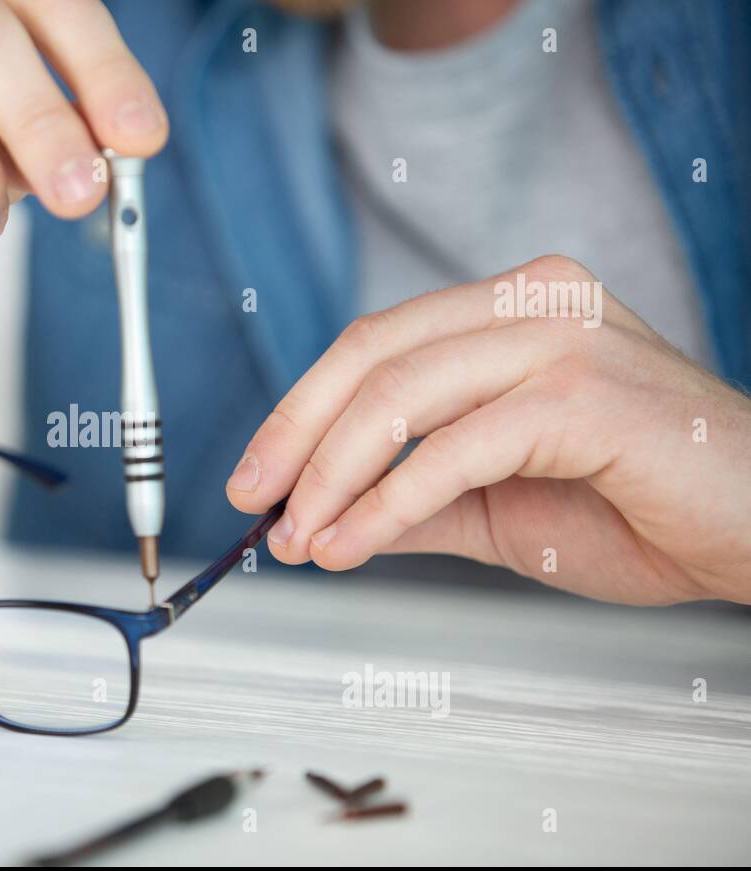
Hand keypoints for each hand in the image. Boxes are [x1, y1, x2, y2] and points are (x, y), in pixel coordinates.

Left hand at [225, 256, 750, 605]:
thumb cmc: (641, 508)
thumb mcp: (492, 505)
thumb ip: (408, 499)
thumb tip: (315, 520)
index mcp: (510, 311)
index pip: (375, 343)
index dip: (301, 409)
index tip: (257, 475)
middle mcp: (534, 302)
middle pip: (373, 353)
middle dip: (297, 434)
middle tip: (254, 502)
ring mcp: (563, 337)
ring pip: (403, 393)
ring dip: (333, 475)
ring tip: (298, 539)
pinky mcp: (587, 393)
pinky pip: (456, 447)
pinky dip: (389, 501)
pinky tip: (352, 542)